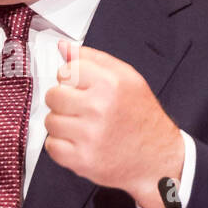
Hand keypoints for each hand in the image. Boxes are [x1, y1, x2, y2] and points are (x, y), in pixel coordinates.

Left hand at [43, 39, 184, 207]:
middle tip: (81, 109)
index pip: (65, 71)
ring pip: (50, 121)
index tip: (80, 87)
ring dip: (62, 124)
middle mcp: (99, 108)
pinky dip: (61, 146)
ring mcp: (89, 136)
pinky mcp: (82, 159)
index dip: (71, 79)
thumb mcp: (127, 78)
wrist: (157, 158)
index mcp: (110, 84)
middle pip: (52, 95)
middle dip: (63, 101)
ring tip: (82, 127)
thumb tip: (64, 48)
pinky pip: (51, 146)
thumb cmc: (141, 117)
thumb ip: (93, 59)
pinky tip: (79, 142)